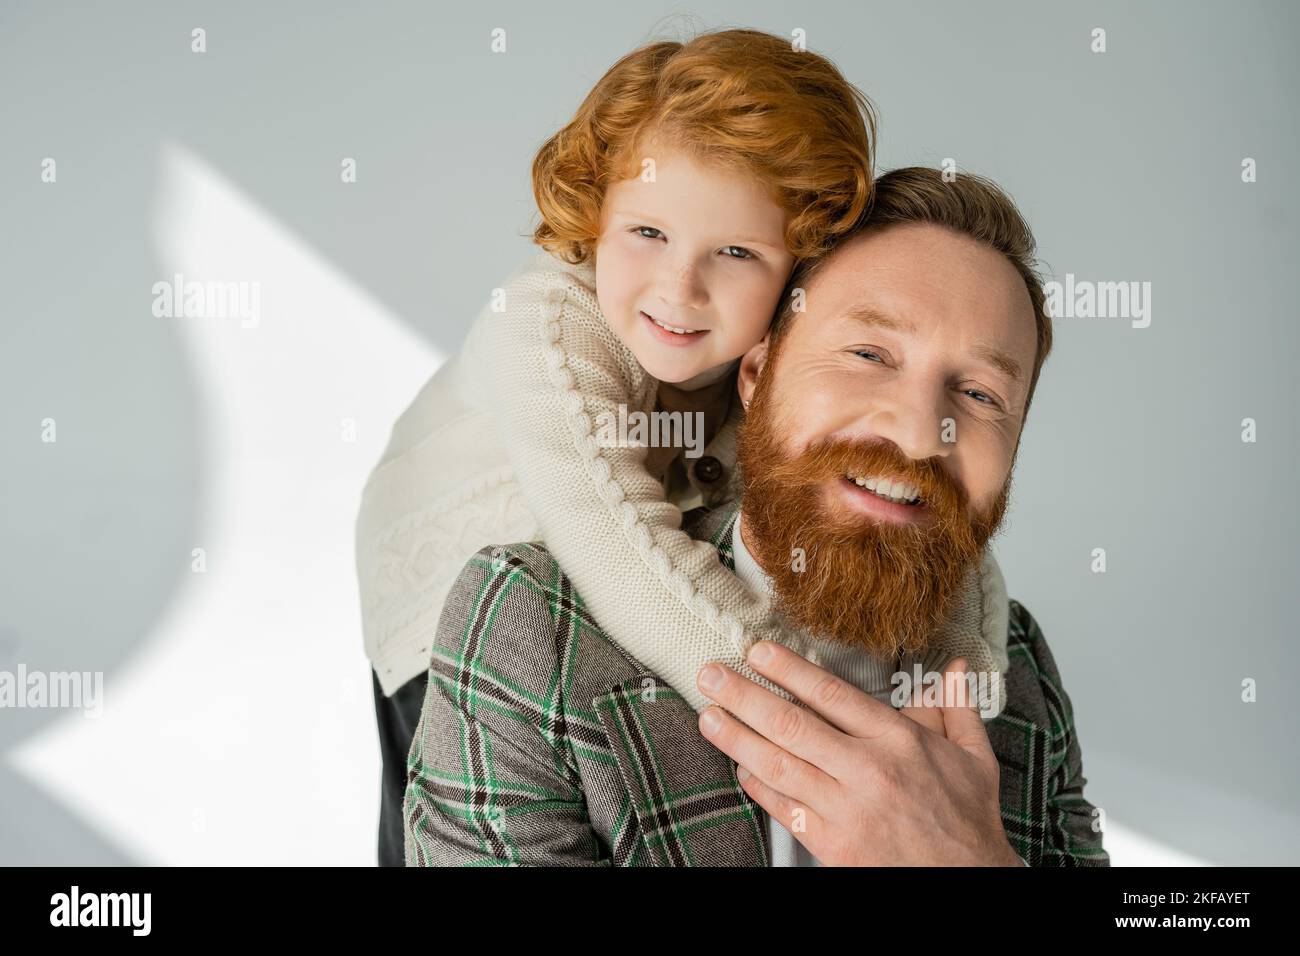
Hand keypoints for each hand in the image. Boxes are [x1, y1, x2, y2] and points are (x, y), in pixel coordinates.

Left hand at [696, 642, 1021, 865]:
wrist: (968, 883)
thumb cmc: (967, 822)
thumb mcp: (973, 757)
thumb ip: (955, 707)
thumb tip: (951, 667)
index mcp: (897, 741)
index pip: (831, 694)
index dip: (789, 670)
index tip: (758, 651)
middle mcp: (867, 770)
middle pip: (792, 724)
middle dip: (744, 696)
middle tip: (711, 675)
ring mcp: (846, 808)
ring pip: (778, 765)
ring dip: (737, 738)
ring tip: (708, 715)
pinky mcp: (832, 843)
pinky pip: (784, 807)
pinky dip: (758, 787)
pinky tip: (739, 766)